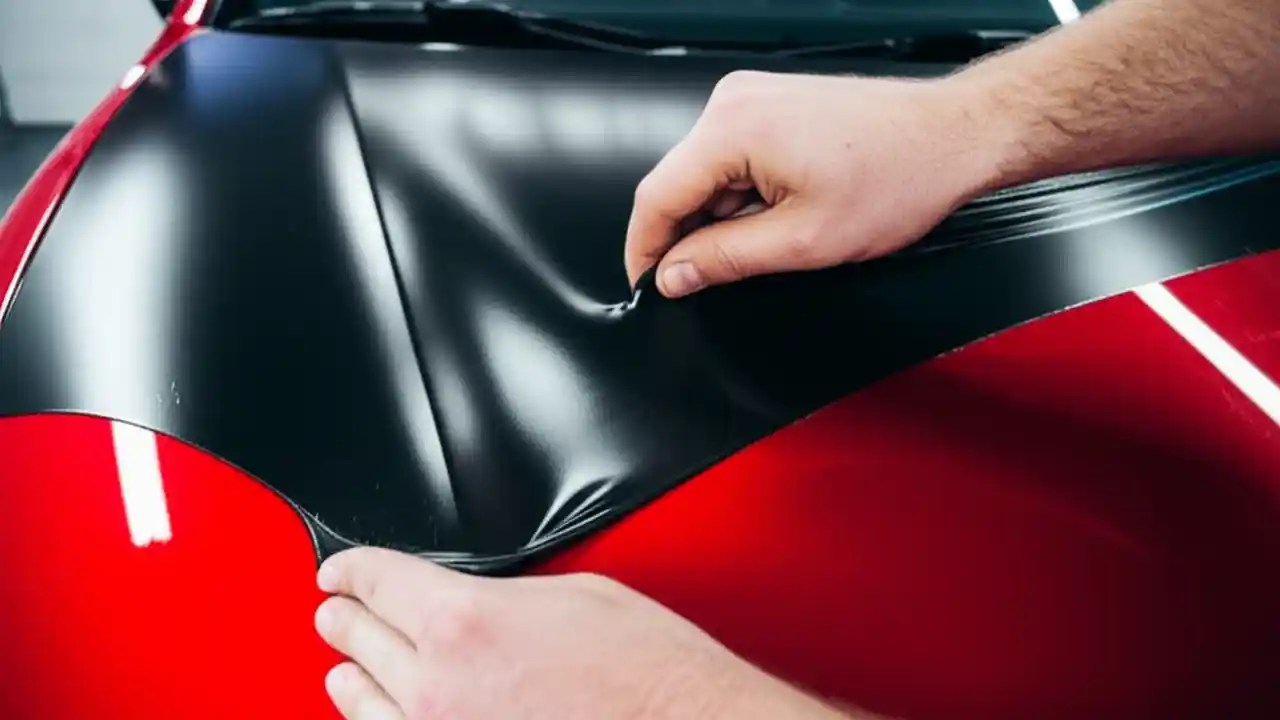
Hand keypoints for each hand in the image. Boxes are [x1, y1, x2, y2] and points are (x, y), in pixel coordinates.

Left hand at [314, 547, 851, 718]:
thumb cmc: (646, 671)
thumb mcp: (575, 594)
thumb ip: (503, 595)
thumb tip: (479, 599)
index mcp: (464, 619)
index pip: (376, 578)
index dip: (349, 568)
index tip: (338, 570)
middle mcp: (438, 684)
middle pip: (359, 637)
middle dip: (344, 617)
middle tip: (334, 610)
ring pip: (363, 701)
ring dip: (350, 675)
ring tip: (344, 667)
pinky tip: (378, 714)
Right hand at [624, 70, 1003, 297]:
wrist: (954, 135)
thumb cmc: (897, 178)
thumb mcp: (804, 241)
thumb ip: (725, 259)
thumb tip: (673, 275)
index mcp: (733, 128)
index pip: (656, 195)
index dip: (644, 249)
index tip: (645, 287)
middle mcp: (733, 101)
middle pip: (677, 182)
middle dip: (686, 236)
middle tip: (709, 282)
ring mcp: (751, 98)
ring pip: (705, 174)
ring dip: (719, 217)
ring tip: (773, 241)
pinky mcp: (770, 104)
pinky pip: (731, 158)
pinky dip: (740, 195)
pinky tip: (778, 216)